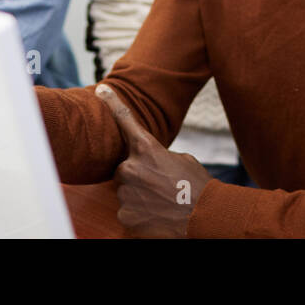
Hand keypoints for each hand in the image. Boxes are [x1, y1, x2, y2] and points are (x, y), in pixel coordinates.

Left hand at [96, 84, 210, 238]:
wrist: (203, 215)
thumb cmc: (196, 186)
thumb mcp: (181, 160)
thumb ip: (157, 157)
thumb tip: (148, 165)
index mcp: (146, 148)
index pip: (126, 121)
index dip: (112, 103)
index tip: (101, 89)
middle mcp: (131, 168)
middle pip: (124, 169)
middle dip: (136, 176)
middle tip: (158, 186)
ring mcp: (126, 193)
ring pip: (126, 192)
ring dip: (139, 196)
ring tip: (161, 202)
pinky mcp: (126, 215)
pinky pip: (127, 212)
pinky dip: (139, 215)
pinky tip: (156, 215)